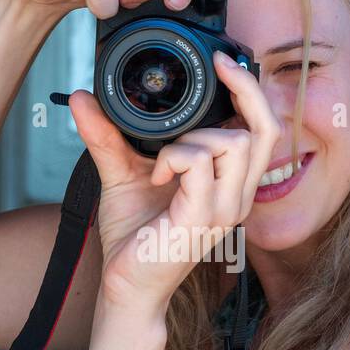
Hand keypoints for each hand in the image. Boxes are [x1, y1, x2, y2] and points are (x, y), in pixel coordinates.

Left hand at [69, 54, 279, 316]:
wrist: (125, 287)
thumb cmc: (134, 238)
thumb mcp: (121, 174)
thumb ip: (107, 134)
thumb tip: (83, 96)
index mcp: (231, 184)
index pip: (265, 129)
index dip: (253, 91)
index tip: (224, 62)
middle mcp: (237, 197)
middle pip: (265, 130)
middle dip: (240, 93)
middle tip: (214, 74)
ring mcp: (224, 210)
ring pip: (235, 143)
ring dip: (195, 136)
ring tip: (164, 156)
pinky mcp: (201, 220)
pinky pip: (200, 166)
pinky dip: (174, 158)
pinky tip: (155, 175)